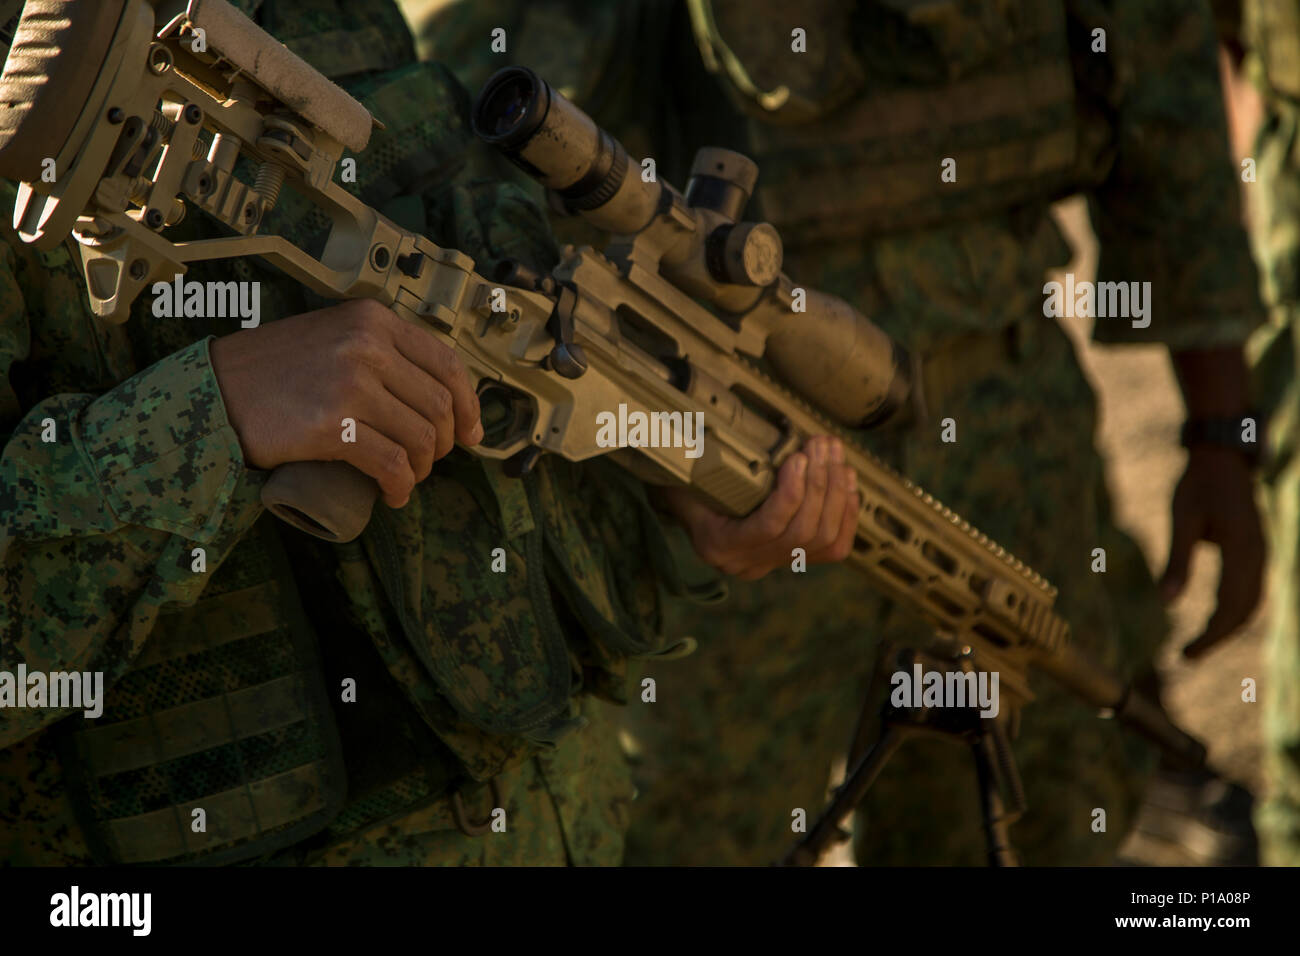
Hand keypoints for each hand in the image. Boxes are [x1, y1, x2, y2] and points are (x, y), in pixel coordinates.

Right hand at [209, 299, 481, 508]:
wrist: (215, 390)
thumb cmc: (274, 371)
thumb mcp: (334, 337)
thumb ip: (380, 351)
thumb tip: (438, 393)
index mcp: (373, 320)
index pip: (447, 363)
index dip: (469, 404)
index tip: (473, 433)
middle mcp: (367, 345)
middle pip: (438, 405)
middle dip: (445, 443)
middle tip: (430, 461)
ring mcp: (351, 384)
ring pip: (421, 438)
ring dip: (422, 468)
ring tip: (406, 478)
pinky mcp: (333, 425)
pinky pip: (391, 464)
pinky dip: (400, 487)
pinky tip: (392, 495)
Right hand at [656, 435, 859, 580]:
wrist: (687, 499)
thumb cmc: (687, 478)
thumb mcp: (689, 467)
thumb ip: (706, 458)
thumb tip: (719, 426)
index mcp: (717, 544)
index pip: (768, 528)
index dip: (791, 492)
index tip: (800, 457)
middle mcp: (746, 562)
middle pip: (802, 534)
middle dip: (821, 485)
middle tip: (823, 445)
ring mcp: (771, 564)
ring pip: (823, 540)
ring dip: (837, 494)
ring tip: (836, 456)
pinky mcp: (793, 558)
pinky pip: (833, 547)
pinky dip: (846, 514)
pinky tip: (848, 482)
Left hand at [1160, 445, 1264, 657]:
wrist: (1223, 458)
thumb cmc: (1197, 486)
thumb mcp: (1182, 520)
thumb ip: (1177, 562)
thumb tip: (1165, 603)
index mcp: (1242, 551)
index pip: (1229, 608)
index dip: (1209, 636)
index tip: (1184, 654)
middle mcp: (1259, 556)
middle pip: (1244, 611)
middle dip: (1217, 637)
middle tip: (1187, 655)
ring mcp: (1262, 553)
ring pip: (1252, 603)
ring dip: (1229, 626)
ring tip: (1199, 642)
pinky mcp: (1257, 550)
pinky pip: (1252, 589)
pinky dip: (1236, 609)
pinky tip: (1215, 617)